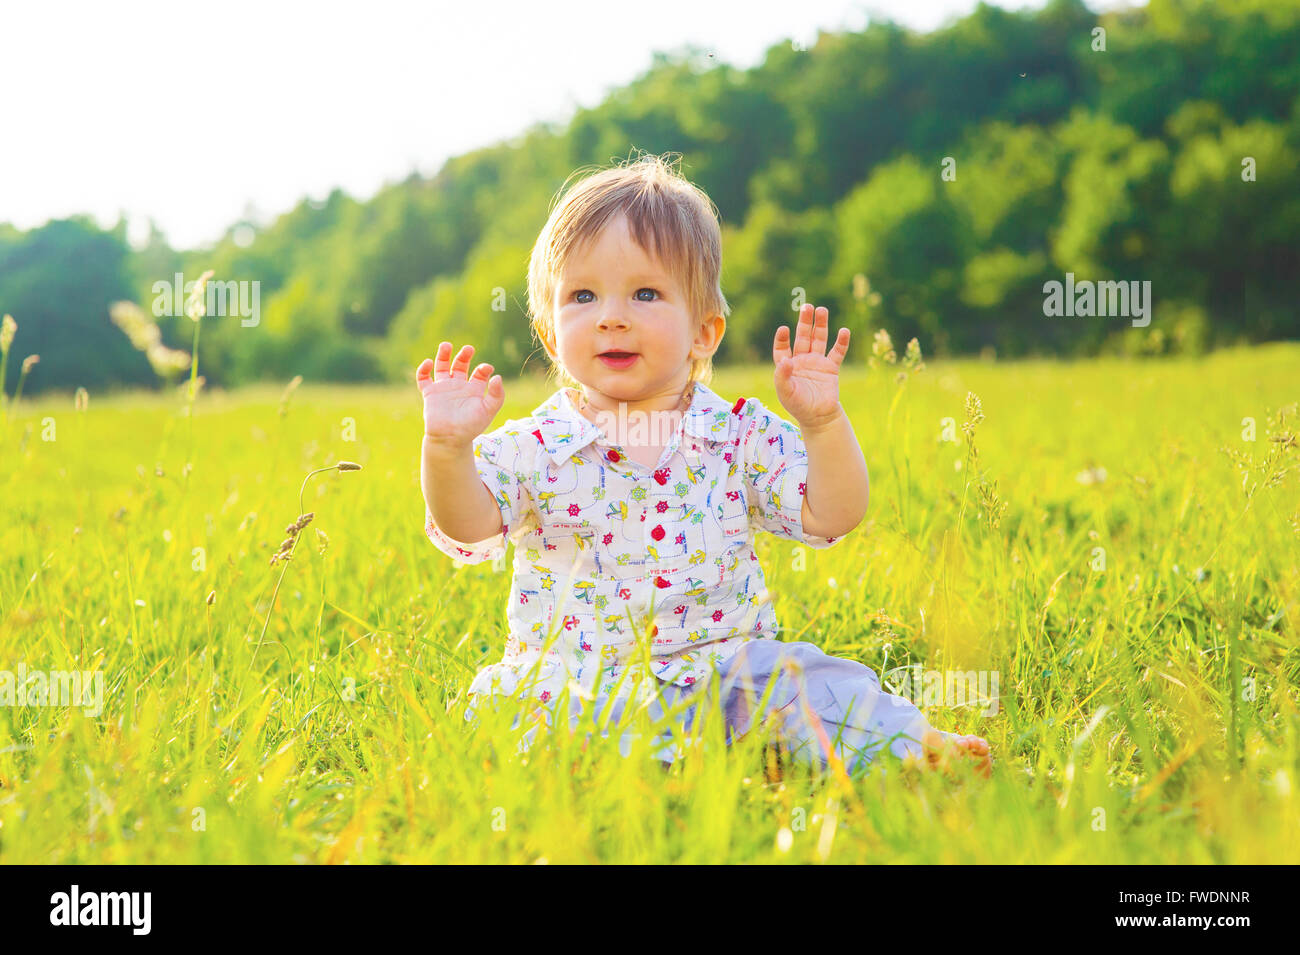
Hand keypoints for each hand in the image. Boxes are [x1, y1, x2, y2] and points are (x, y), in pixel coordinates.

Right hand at [416, 342, 503, 450]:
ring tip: (446, 345)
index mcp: (474, 390)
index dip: (483, 368)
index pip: (479, 373)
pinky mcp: (430, 393)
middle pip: (460, 365)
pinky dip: (423, 369)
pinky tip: (429, 362)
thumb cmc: (471, 427)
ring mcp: (443, 388)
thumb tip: (497, 377)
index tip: (486, 369)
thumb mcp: (488, 411)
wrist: (450, 439)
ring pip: (442, 367)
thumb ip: (496, 395)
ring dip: (444, 355)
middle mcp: (459, 386)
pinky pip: (423, 378)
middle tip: (469, 349)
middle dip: (464, 356)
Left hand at [772, 304, 848, 432]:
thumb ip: (782, 376)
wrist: (819, 417)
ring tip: (822, 309)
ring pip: (819, 339)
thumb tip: (785, 360)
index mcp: (787, 365)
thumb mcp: (786, 392)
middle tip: (807, 306)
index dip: (782, 338)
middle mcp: (801, 360)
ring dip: (820, 325)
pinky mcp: (831, 368)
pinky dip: (841, 342)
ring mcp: (817, 362)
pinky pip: (837, 352)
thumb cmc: (799, 406)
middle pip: (802, 337)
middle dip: (804, 322)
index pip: (782, 347)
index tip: (784, 329)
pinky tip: (844, 331)